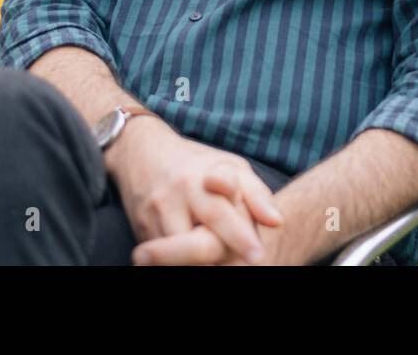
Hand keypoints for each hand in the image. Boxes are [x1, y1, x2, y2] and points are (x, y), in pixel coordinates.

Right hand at [131, 174, 289, 264]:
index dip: (239, 236)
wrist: (140, 153)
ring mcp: (154, 215)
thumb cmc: (197, 166)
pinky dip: (180, 261)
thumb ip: (257, 195)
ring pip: (179, 257)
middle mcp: (177, 196)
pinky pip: (162, 259)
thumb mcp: (231, 167)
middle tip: (247, 264)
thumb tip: (276, 223)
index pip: (221, 213)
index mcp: (204, 178)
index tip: (257, 255)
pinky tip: (192, 256)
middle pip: (198, 244)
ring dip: (199, 262)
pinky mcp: (140, 231)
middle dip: (216, 256)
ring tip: (216, 258)